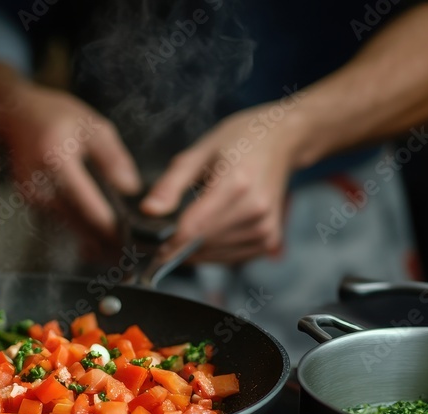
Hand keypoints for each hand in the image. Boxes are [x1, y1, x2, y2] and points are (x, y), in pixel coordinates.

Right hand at [0, 66, 140, 231]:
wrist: (14, 115)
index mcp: (56, 161)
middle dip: (105, 238)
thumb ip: (113, 158)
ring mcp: (31, 195)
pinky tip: (97, 232)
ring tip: (118, 246)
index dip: (110, 227)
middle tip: (131, 251)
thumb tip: (131, 188)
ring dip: (92, 236)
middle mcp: (39, 184)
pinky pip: (59, 218)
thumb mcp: (93, 126)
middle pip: (78, 222)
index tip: (133, 239)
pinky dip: (78, 225)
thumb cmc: (55, 115)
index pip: (88, 204)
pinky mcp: (30, 201)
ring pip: (68, 224)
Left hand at [141, 103, 304, 263]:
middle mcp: (255, 209)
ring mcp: (265, 227)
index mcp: (236, 184)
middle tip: (165, 235)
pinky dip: (215, 251)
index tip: (150, 246)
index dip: (168, 243)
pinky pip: (231, 258)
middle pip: (202, 244)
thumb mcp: (197, 154)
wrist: (280, 141)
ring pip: (215, 255)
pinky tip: (212, 231)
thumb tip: (147, 210)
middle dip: (179, 245)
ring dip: (196, 249)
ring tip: (192, 227)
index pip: (193, 228)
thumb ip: (170, 185)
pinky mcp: (270, 239)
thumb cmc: (237, 141)